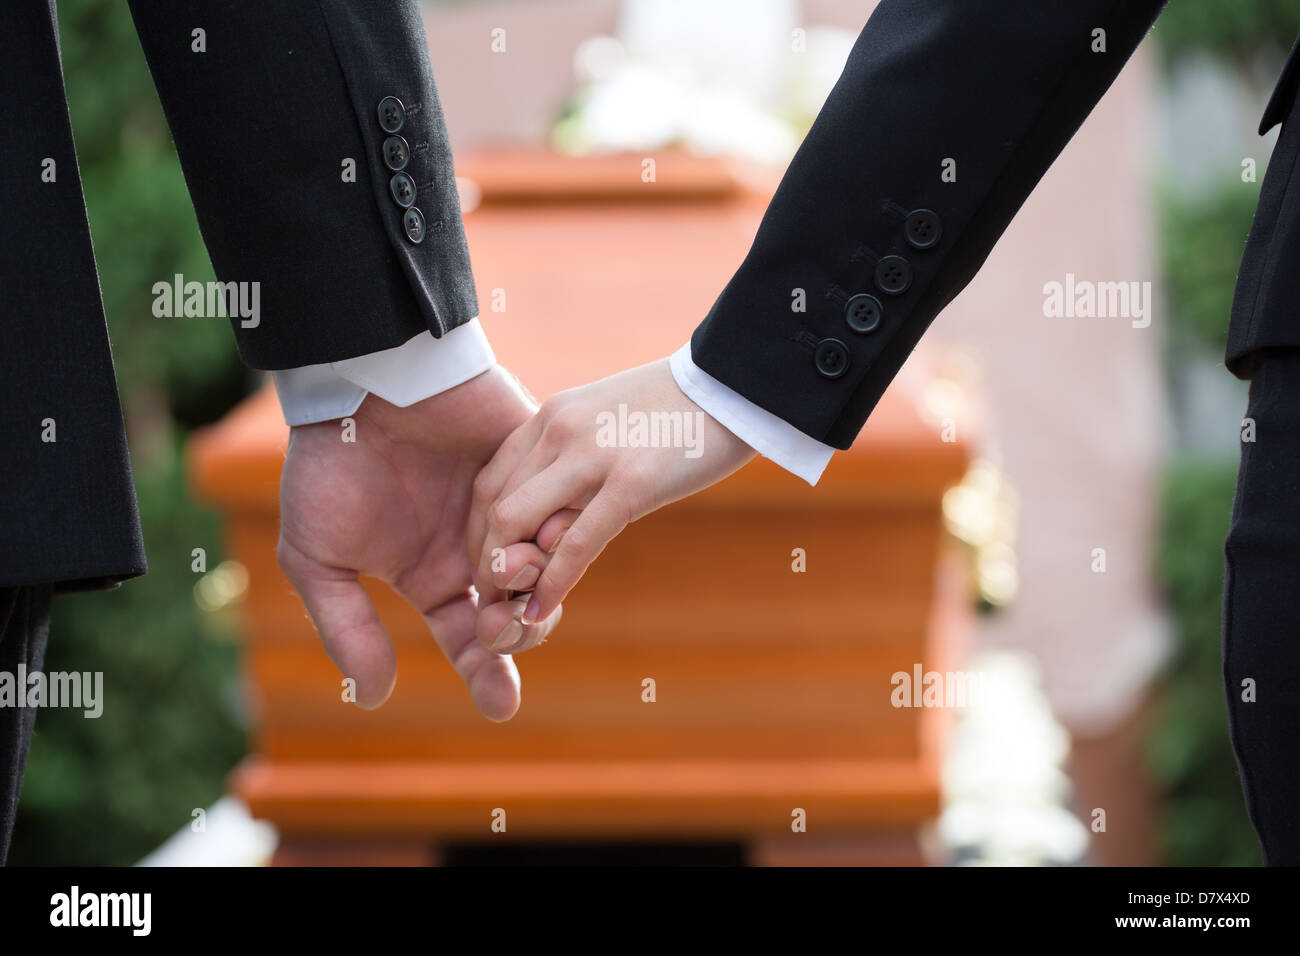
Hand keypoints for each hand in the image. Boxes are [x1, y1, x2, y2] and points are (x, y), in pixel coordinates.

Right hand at [276, 365, 560, 717]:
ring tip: (514, 579)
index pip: (472, 638)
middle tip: (504, 627)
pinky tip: (546, 540)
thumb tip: (374, 698)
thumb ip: (347, 627)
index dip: (488, 672)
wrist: (359, 380)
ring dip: (538, 586)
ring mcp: (512, 506)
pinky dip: (558, 530)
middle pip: (520, 612)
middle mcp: (478, 548)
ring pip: (550, 567)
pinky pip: (562, 507)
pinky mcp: (536, 462)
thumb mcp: (319, 557)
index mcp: (432, 576)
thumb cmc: (330, 465)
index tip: (503, 704)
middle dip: (519, 633)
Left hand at [469, 358, 755, 654]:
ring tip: (509, 610)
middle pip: (491, 506)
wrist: (733, 382)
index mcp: (551, 416)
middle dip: (483, 560)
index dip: (479, 532)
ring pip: (515, 523)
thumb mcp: (608, 423)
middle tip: (493, 598)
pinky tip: (541, 612)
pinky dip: (551, 585)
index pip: (489, 481)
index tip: (491, 566)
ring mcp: (592, 456)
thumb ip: (576, 461)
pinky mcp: (631, 483)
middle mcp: (558, 431)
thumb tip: (559, 513)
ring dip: (504, 576)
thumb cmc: (678, 411)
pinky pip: (574, 543)